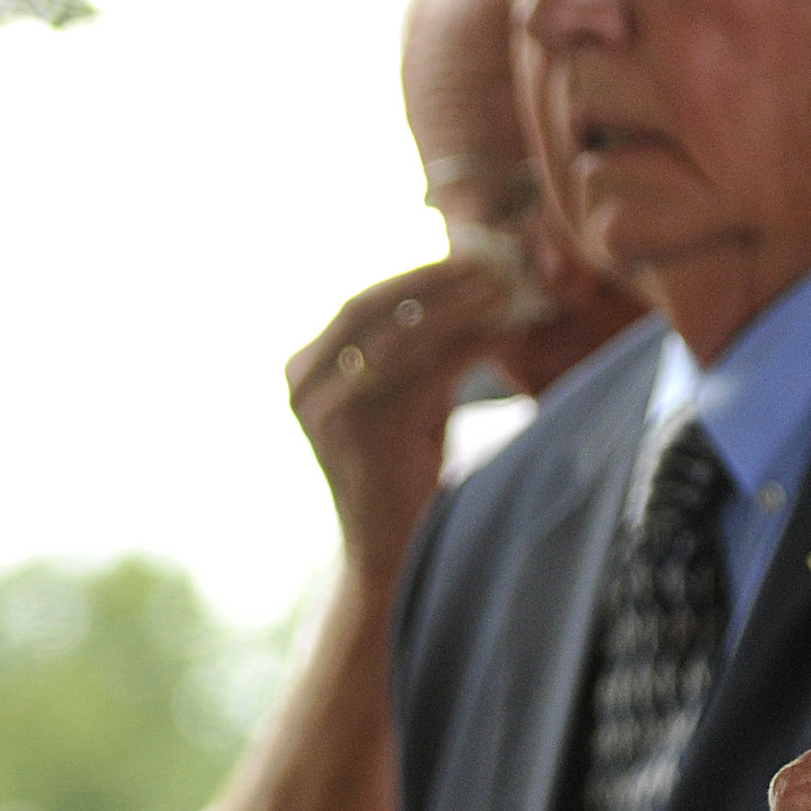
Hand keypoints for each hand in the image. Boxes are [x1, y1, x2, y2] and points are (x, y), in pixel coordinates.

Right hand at [288, 254, 518, 585]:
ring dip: (460, 305)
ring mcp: (327, 408)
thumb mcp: (398, 398)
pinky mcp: (362, 430)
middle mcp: (304, 386)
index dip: (415, 276)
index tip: (467, 258)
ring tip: (507, 289)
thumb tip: (466, 284)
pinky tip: (506, 330)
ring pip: (403, 334)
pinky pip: (426, 369)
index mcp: (303, 371)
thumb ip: (412, 348)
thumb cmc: (401, 472)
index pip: (361, 303)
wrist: (388, 553)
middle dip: (435, 279)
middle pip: (374, 306)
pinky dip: (471, 342)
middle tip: (492, 262)